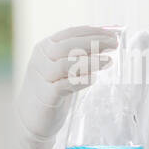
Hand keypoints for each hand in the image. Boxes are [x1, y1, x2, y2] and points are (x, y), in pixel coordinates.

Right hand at [16, 26, 118, 148]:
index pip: (70, 34)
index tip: (115, 32)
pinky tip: (95, 78)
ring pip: (64, 64)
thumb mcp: (66, 68)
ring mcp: (41, 77)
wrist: (32, 116)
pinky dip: (80, 80)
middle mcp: (40, 59)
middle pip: (67, 46)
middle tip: (116, 43)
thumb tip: (110, 38)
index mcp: (45, 48)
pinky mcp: (45, 96)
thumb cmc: (54, 88)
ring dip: (89, 61)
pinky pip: (63, 85)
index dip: (93, 31)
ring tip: (109, 61)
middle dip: (94, 42)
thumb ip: (82, 55)